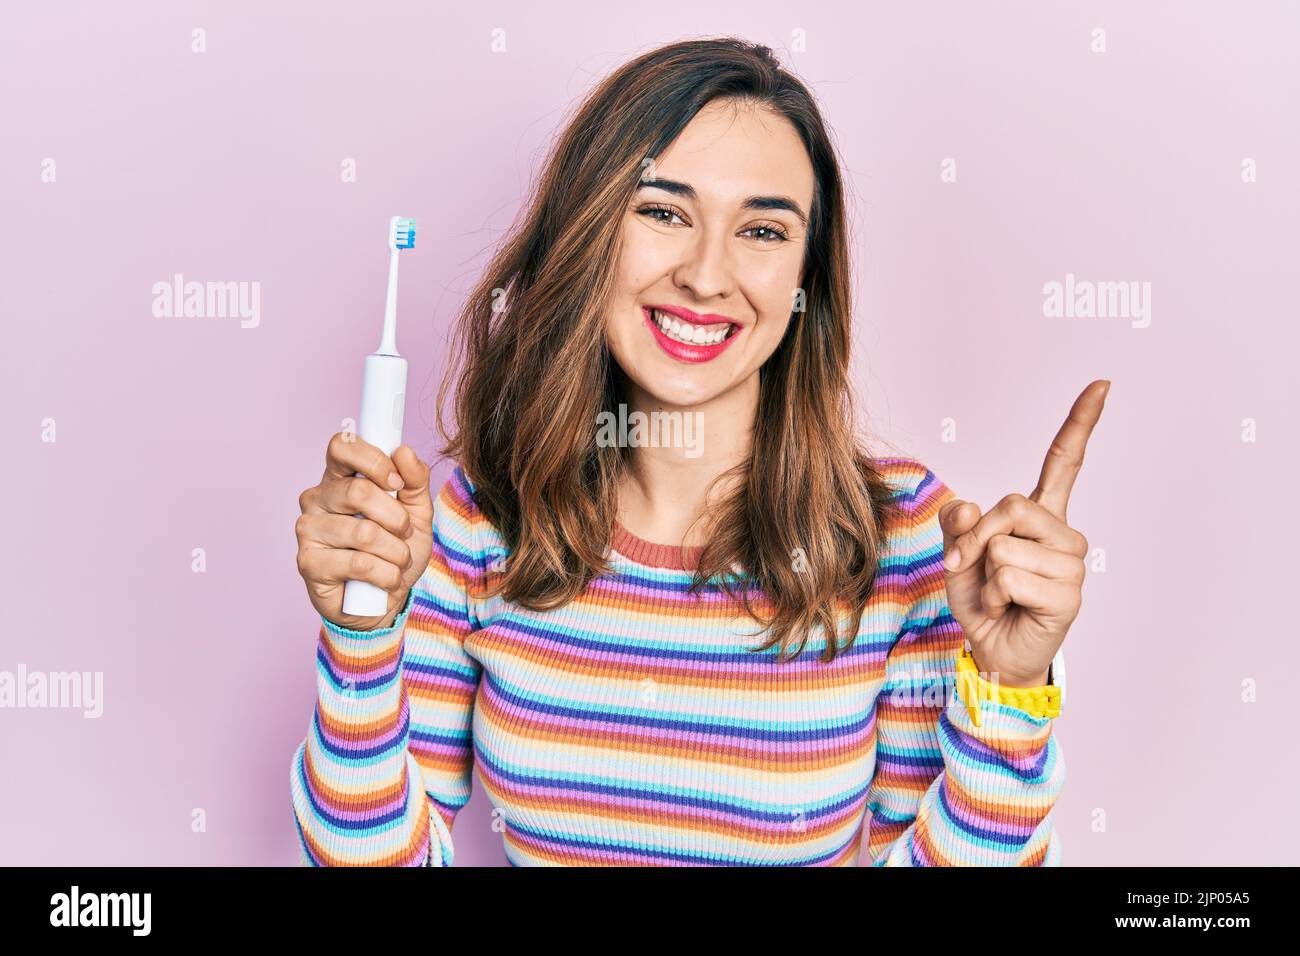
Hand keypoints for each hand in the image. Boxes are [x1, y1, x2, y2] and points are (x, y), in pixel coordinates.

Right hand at [295, 433, 433, 631]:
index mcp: (340, 478)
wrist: (387, 601)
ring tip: (398, 561)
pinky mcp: (307, 562)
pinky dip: (385, 574)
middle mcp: (317, 499)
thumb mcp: (417, 513)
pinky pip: (358, 563)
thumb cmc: (396, 551)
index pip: (342, 446)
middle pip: (358, 491)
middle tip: (405, 533)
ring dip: (395, 551)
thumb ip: (414, 480)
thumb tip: (404, 452)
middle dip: (396, 518)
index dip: (373, 460)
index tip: (396, 482)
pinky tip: (385, 580)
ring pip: (362, 532)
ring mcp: (308, 530)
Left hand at [937, 380, 1108, 686]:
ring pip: (1004, 546)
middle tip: (970, 568)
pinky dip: (993, 595)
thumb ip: (957, 525)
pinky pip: (1009, 577)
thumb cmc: (981, 599)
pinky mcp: (1068, 594)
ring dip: (983, 575)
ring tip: (998, 594)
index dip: (1080, 423)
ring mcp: (1070, 563)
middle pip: (1012, 504)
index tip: (1102, 385)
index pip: (1064, 462)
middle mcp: (1063, 533)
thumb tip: (968, 506)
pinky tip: (1008, 608)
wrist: (992, 650)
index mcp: (1040, 515)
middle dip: (975, 537)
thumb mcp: (957, 554)